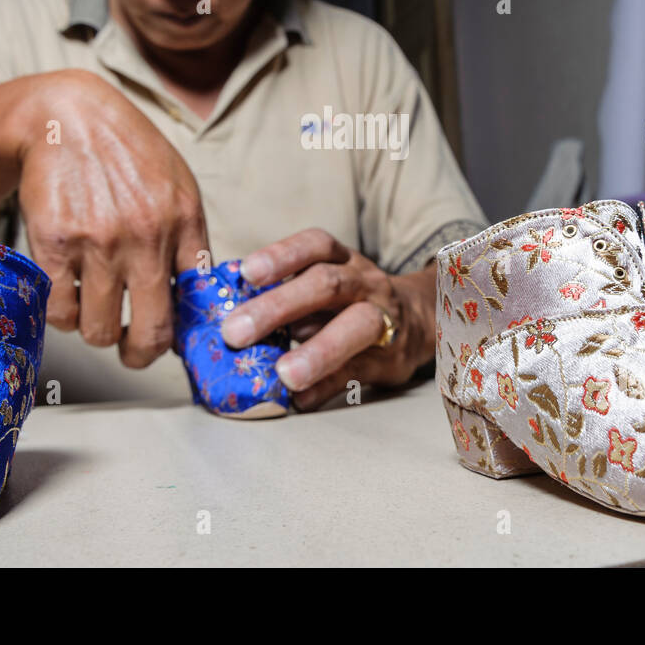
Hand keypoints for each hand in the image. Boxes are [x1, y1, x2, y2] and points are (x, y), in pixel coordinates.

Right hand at [14, 69, 208, 366]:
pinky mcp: (53, 243)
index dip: (185, 332)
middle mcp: (145, 236)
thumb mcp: (178, 186)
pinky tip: (68, 292)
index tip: (173, 339)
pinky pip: (59, 311)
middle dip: (141, 355)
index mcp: (184, 222)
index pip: (196, 303)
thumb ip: (190, 240)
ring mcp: (97, 242)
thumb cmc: (127, 153)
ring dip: (97, 330)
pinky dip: (63, 314)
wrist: (68, 116)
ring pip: (99, 331)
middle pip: (151, 333)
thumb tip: (196, 300)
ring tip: (95, 309)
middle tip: (133, 352)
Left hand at [220, 229, 436, 409]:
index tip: (246, 273)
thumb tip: (226, 315)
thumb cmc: (348, 301)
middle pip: (327, 284)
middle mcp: (364, 282)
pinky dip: (326, 386)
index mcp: (341, 259)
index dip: (281, 256)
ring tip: (284, 374)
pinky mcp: (388, 358)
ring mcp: (383, 318)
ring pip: (356, 326)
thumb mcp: (324, 284)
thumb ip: (285, 294)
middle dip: (278, 307)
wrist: (418, 320)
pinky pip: (358, 372)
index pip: (314, 245)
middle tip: (234, 332)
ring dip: (316, 351)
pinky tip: (299, 399)